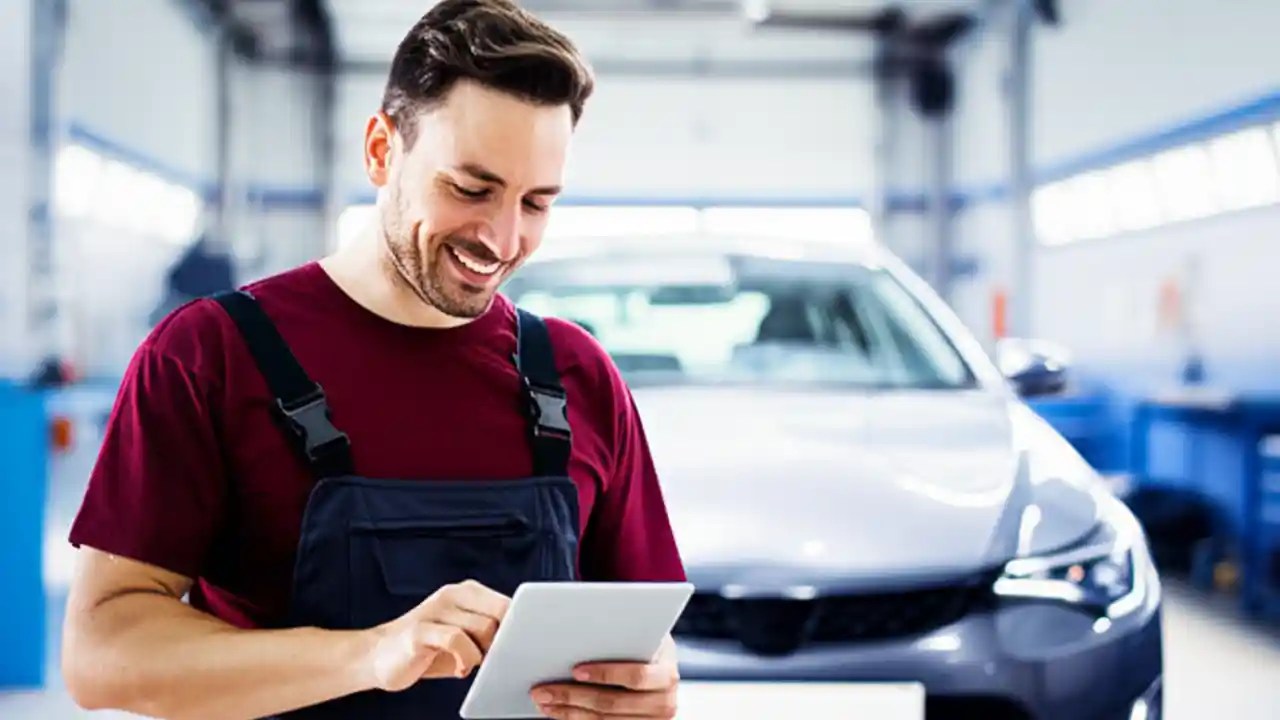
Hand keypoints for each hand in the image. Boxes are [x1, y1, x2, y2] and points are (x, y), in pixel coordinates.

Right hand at [362, 580, 510, 691]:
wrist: (377, 656)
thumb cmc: (426, 649)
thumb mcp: (463, 636)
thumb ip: (488, 632)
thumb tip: (520, 640)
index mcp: (467, 592)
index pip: (508, 603)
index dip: (520, 627)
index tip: (517, 646)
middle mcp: (452, 594)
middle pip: (501, 613)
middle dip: (502, 641)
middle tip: (489, 658)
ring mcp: (435, 610)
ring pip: (482, 627)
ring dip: (482, 653)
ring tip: (468, 663)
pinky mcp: (420, 630)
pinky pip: (457, 640)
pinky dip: (465, 659)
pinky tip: (459, 669)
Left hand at [531, 635, 679, 718]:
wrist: (661, 665)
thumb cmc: (644, 644)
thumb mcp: (642, 635)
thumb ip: (621, 635)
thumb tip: (578, 627)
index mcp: (667, 674)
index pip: (636, 676)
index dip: (606, 674)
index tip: (575, 670)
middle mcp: (664, 703)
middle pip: (612, 703)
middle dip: (573, 696)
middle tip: (542, 690)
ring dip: (568, 711)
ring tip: (543, 700)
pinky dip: (574, 718)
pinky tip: (555, 710)